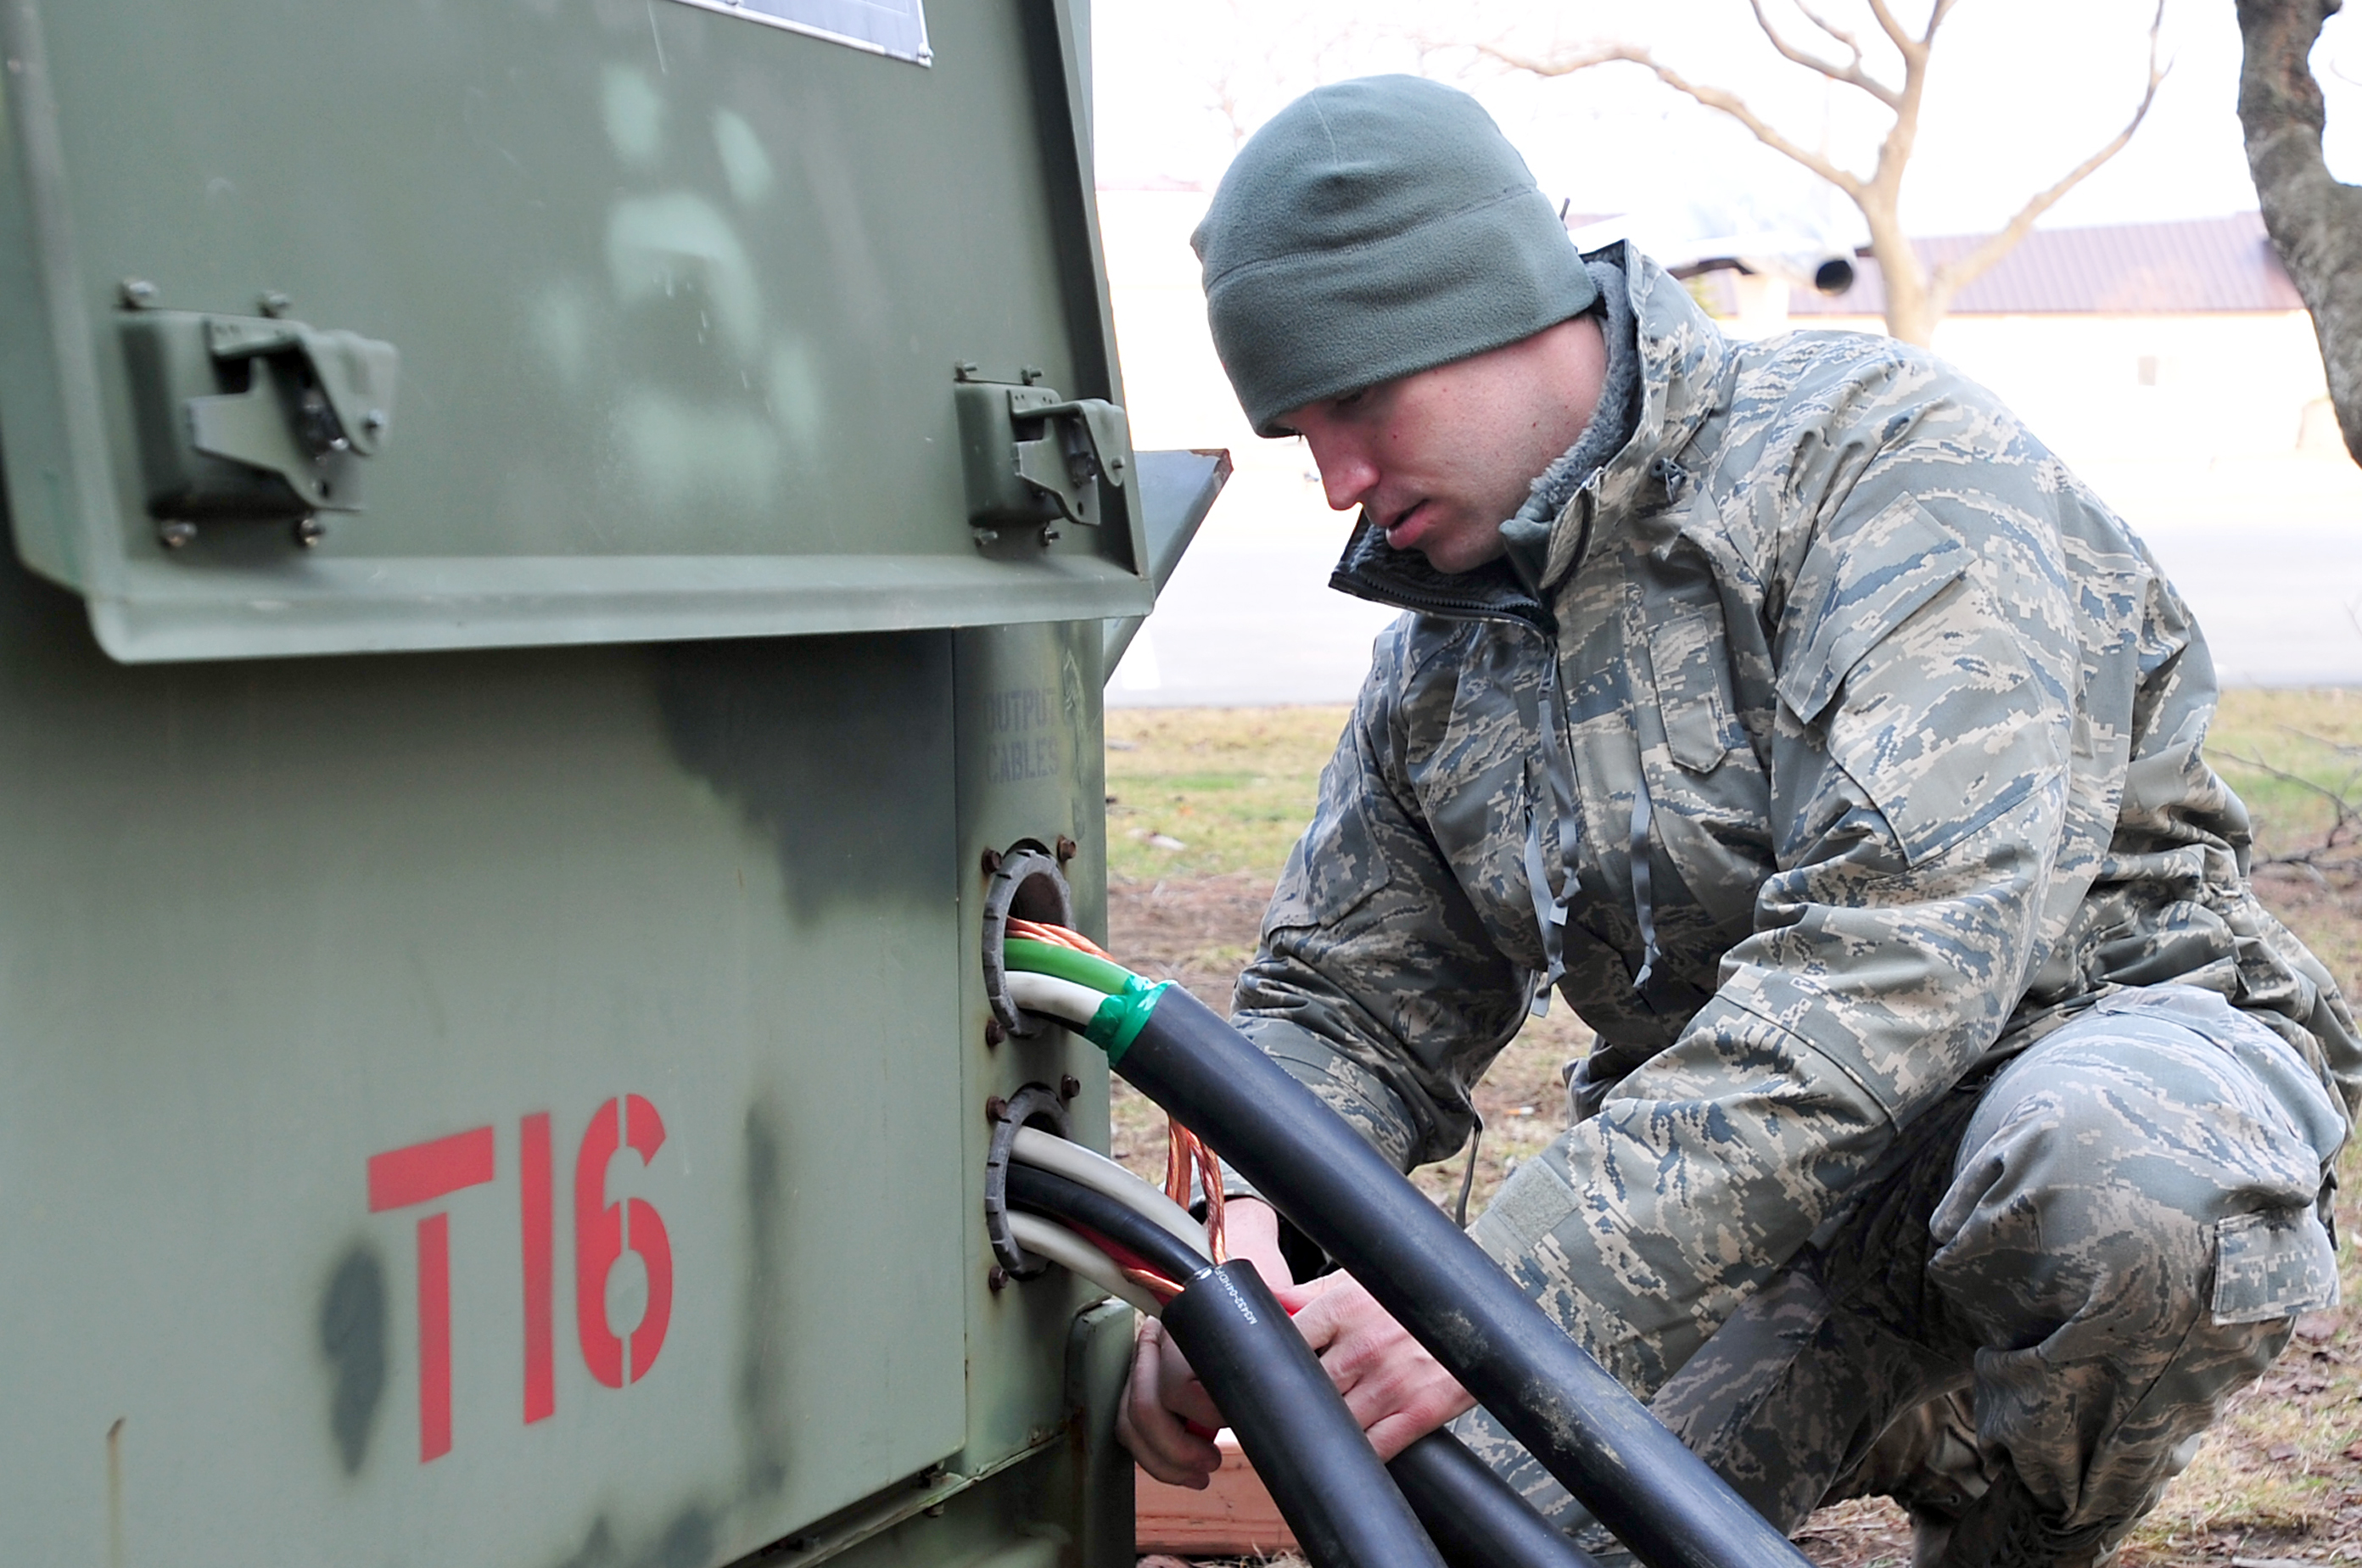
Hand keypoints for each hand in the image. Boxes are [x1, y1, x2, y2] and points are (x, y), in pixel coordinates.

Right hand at [1116, 1198, 1294, 1485]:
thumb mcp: (1267, 1312)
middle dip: (1178, 1446)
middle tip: (1212, 1459)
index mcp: (1185, 1324)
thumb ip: (1274, 1335)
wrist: (1219, 1278)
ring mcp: (1141, 1361)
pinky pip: (1127, 1426)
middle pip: (1146, 1406)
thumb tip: (1292, 1366)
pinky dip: (1152, 1456)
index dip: (1206, 1413)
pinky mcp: (1137, 1382)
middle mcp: (1154, 1341)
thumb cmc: (1249, 1302)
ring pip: (1130, 1421)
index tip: (1233, 1424)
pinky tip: (1183, 1467)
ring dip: (1164, 1459)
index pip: (1179, 1381)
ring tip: (1200, 1470)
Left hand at [1278, 1273, 1474, 1459]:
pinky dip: (1357, 1454)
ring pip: (1336, 1421)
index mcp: (1344, 1308)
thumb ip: (1308, 1296)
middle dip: (1297, 1401)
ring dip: (1324, 1429)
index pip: (1288, 1342)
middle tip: (1286, 1411)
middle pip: (1309, 1387)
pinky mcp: (1419, 1411)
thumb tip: (1267, 1302)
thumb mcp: (1358, 1284)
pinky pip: (1375, 1446)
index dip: (1273, 1364)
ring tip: (1315, 1433)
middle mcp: (1364, 1345)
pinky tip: (1349, 1451)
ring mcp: (1392, 1382)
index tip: (1266, 1378)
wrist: (1480, 1317)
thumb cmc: (1410, 1300)